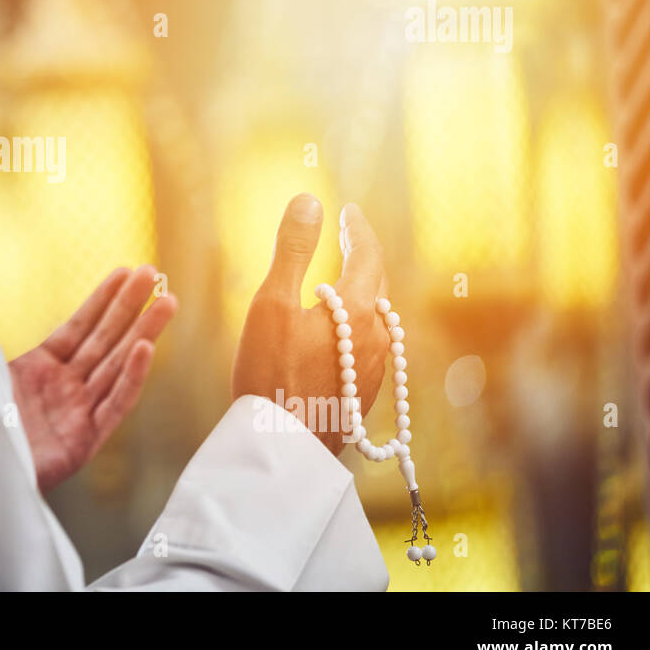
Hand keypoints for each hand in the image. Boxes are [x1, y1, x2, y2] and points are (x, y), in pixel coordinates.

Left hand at [0, 266, 177, 492]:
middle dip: (132, 307)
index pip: (79, 326)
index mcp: (39, 368)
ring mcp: (76, 414)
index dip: (103, 299)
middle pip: (106, 340)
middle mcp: (63, 387)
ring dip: (144, 333)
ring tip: (168, 301)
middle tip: (156, 273)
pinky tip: (145, 349)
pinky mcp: (82, 443)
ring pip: (117, 366)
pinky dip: (130, 379)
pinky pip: (112, 406)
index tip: (125, 271)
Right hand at [230, 195, 388, 455]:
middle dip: (364, 255)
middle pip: (378, 284)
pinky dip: (358, 321)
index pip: (368, 254)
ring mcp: (376, 369)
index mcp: (360, 310)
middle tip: (349, 235)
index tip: (348, 210)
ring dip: (363, 289)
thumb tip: (309, 200)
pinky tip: (341, 331)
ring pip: (377, 317)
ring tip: (345, 277)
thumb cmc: (271, 374)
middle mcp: (379, 338)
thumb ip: (292, 250)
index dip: (357, 228)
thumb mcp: (271, 303)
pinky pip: (371, 344)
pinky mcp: (364, 393)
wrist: (283, 449)